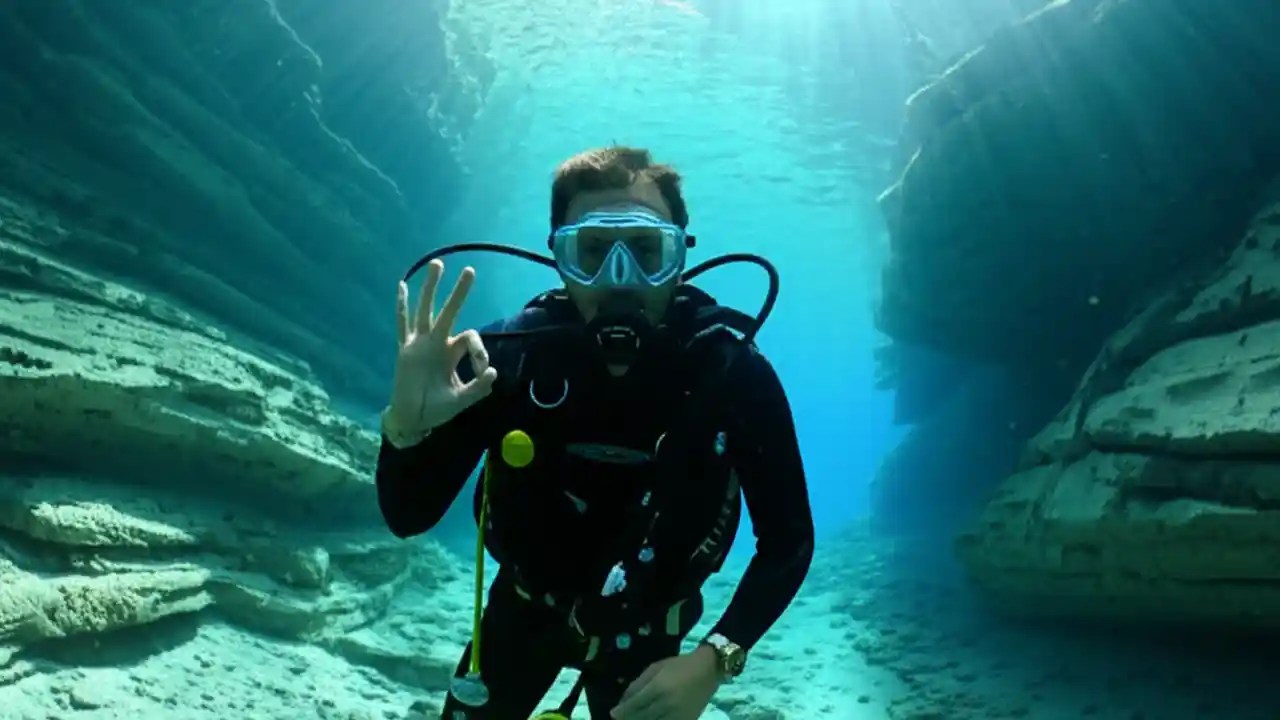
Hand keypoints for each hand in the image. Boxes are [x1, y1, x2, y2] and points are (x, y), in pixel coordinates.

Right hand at [388, 260, 497, 435]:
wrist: (413, 419)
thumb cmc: (438, 408)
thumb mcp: (461, 400)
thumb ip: (478, 389)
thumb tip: (494, 373)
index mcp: (453, 353)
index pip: (470, 338)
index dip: (481, 351)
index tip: (484, 371)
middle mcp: (438, 343)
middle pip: (450, 311)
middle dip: (459, 293)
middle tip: (470, 270)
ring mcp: (420, 344)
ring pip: (425, 310)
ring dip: (430, 288)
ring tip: (437, 264)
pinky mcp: (405, 350)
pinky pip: (402, 325)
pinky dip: (401, 306)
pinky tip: (402, 285)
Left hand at [610, 646, 721, 719]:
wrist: (708, 670)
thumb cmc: (679, 665)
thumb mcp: (655, 668)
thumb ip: (638, 684)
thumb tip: (623, 701)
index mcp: (659, 687)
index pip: (635, 705)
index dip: (622, 711)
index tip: (613, 714)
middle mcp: (667, 703)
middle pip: (642, 717)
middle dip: (629, 719)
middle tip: (621, 718)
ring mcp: (678, 715)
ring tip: (634, 719)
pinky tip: (651, 719)